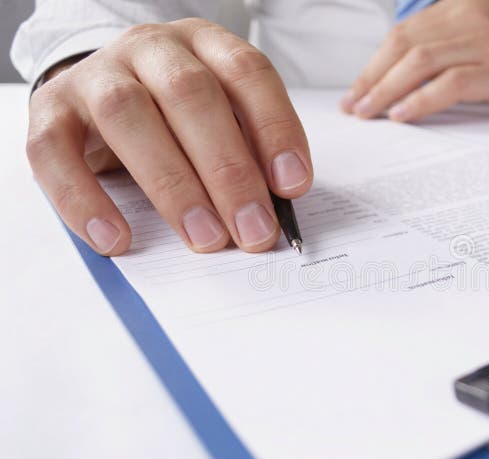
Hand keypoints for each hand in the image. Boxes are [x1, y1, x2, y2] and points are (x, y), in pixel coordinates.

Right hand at [27, 18, 312, 254]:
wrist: (99, 95)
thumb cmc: (175, 116)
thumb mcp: (221, 119)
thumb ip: (247, 151)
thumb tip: (274, 208)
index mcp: (204, 44)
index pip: (247, 72)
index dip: (275, 128)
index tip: (293, 185)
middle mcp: (150, 49)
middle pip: (190, 96)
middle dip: (229, 171)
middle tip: (254, 230)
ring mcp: (96, 75)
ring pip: (128, 116)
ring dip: (173, 186)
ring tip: (206, 238)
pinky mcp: (50, 111)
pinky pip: (55, 153)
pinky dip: (85, 201)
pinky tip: (118, 240)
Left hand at [341, 0, 488, 120]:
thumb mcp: (486, 36)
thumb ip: (449, 47)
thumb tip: (405, 79)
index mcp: (461, 8)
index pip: (403, 34)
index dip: (373, 64)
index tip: (354, 91)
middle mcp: (470, 18)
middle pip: (404, 46)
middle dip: (371, 79)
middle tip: (352, 107)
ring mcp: (488, 42)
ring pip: (421, 62)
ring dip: (387, 90)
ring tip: (369, 114)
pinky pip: (451, 82)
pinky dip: (421, 99)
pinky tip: (403, 115)